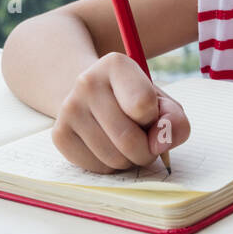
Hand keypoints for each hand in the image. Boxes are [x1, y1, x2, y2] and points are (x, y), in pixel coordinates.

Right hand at [52, 51, 190, 173]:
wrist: (91, 96)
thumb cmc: (134, 100)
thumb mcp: (161, 102)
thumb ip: (173, 120)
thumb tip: (160, 144)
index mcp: (116, 64)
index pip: (143, 105)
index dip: (155, 120)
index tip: (151, 116)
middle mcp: (87, 82)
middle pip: (128, 140)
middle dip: (146, 152)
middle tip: (145, 143)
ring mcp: (69, 108)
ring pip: (113, 159)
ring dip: (128, 161)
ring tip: (125, 143)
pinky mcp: (59, 134)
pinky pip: (95, 168)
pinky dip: (109, 168)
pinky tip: (107, 148)